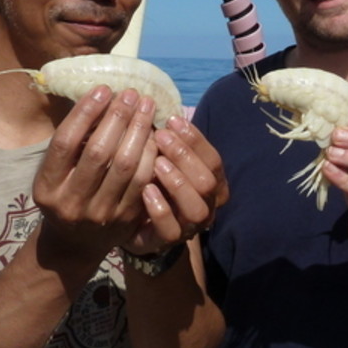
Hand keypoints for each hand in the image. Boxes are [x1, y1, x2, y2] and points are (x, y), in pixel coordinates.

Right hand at [32, 86, 157, 261]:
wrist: (75, 243)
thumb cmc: (65, 194)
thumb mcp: (55, 173)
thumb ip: (72, 143)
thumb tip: (99, 97)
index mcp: (46, 187)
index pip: (65, 142)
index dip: (85, 112)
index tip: (103, 89)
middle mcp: (71, 202)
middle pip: (98, 151)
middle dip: (117, 117)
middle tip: (131, 94)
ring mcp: (100, 214)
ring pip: (124, 165)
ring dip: (138, 130)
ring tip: (146, 107)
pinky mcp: (125, 219)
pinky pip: (142, 180)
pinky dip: (150, 153)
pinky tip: (154, 134)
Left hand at [123, 117, 228, 254]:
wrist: (133, 224)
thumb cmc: (154, 183)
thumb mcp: (164, 159)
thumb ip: (168, 142)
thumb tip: (156, 106)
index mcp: (212, 183)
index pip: (214, 160)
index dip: (195, 140)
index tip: (172, 120)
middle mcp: (207, 205)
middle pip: (208, 181)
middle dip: (185, 157)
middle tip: (160, 137)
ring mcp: (190, 226)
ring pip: (197, 208)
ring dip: (177, 182)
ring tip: (156, 163)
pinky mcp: (167, 241)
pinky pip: (171, 229)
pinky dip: (160, 208)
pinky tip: (146, 190)